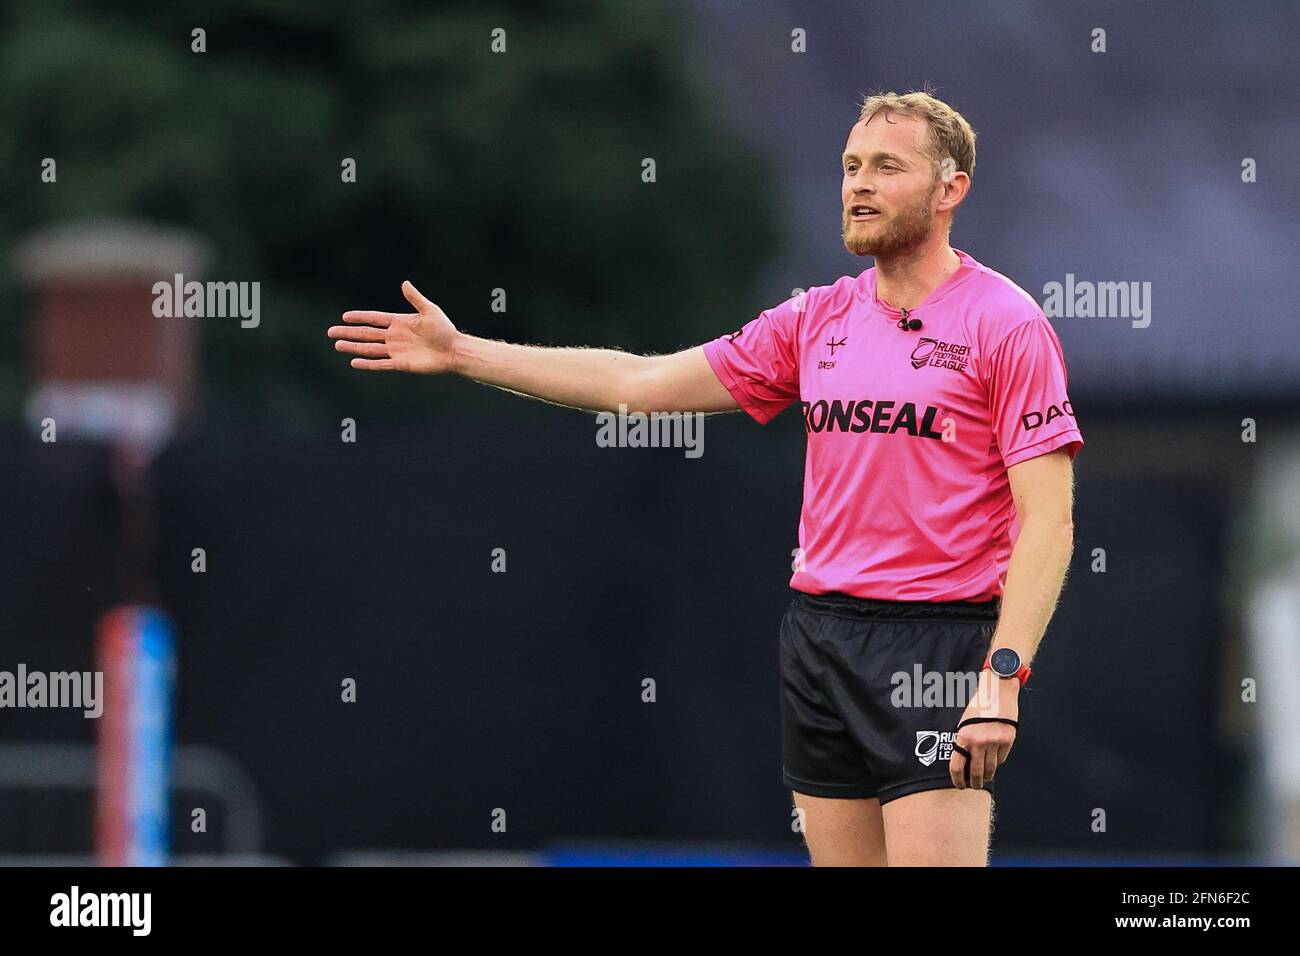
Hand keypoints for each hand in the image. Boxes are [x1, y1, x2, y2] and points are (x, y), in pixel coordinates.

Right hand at [328, 280, 459, 373]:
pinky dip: (368, 364)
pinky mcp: (401, 364)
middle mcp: (395, 336)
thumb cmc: (445, 330)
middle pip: (366, 334)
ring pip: (369, 349)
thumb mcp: (430, 310)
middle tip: (330, 332)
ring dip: (353, 347)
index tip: (344, 316)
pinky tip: (354, 362)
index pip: (374, 318)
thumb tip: (404, 283)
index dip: (359, 317)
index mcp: (400, 322)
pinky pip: (380, 364)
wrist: (454, 351)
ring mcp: (396, 351)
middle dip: (349, 332)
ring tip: (337, 345)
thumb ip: (415, 298)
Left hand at [949, 668, 1018, 790]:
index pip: (957, 766)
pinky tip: (994, 763)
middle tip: (973, 786)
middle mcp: (979, 742)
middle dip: (974, 783)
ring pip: (990, 768)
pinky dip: (997, 763)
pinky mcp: (1008, 741)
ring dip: (986, 776)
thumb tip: (965, 763)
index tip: (959, 785)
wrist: (998, 692)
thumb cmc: (978, 706)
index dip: (957, 779)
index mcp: (964, 736)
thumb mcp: (964, 722)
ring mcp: (995, 742)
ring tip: (983, 779)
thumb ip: (964, 741)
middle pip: (976, 772)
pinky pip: (1001, 759)